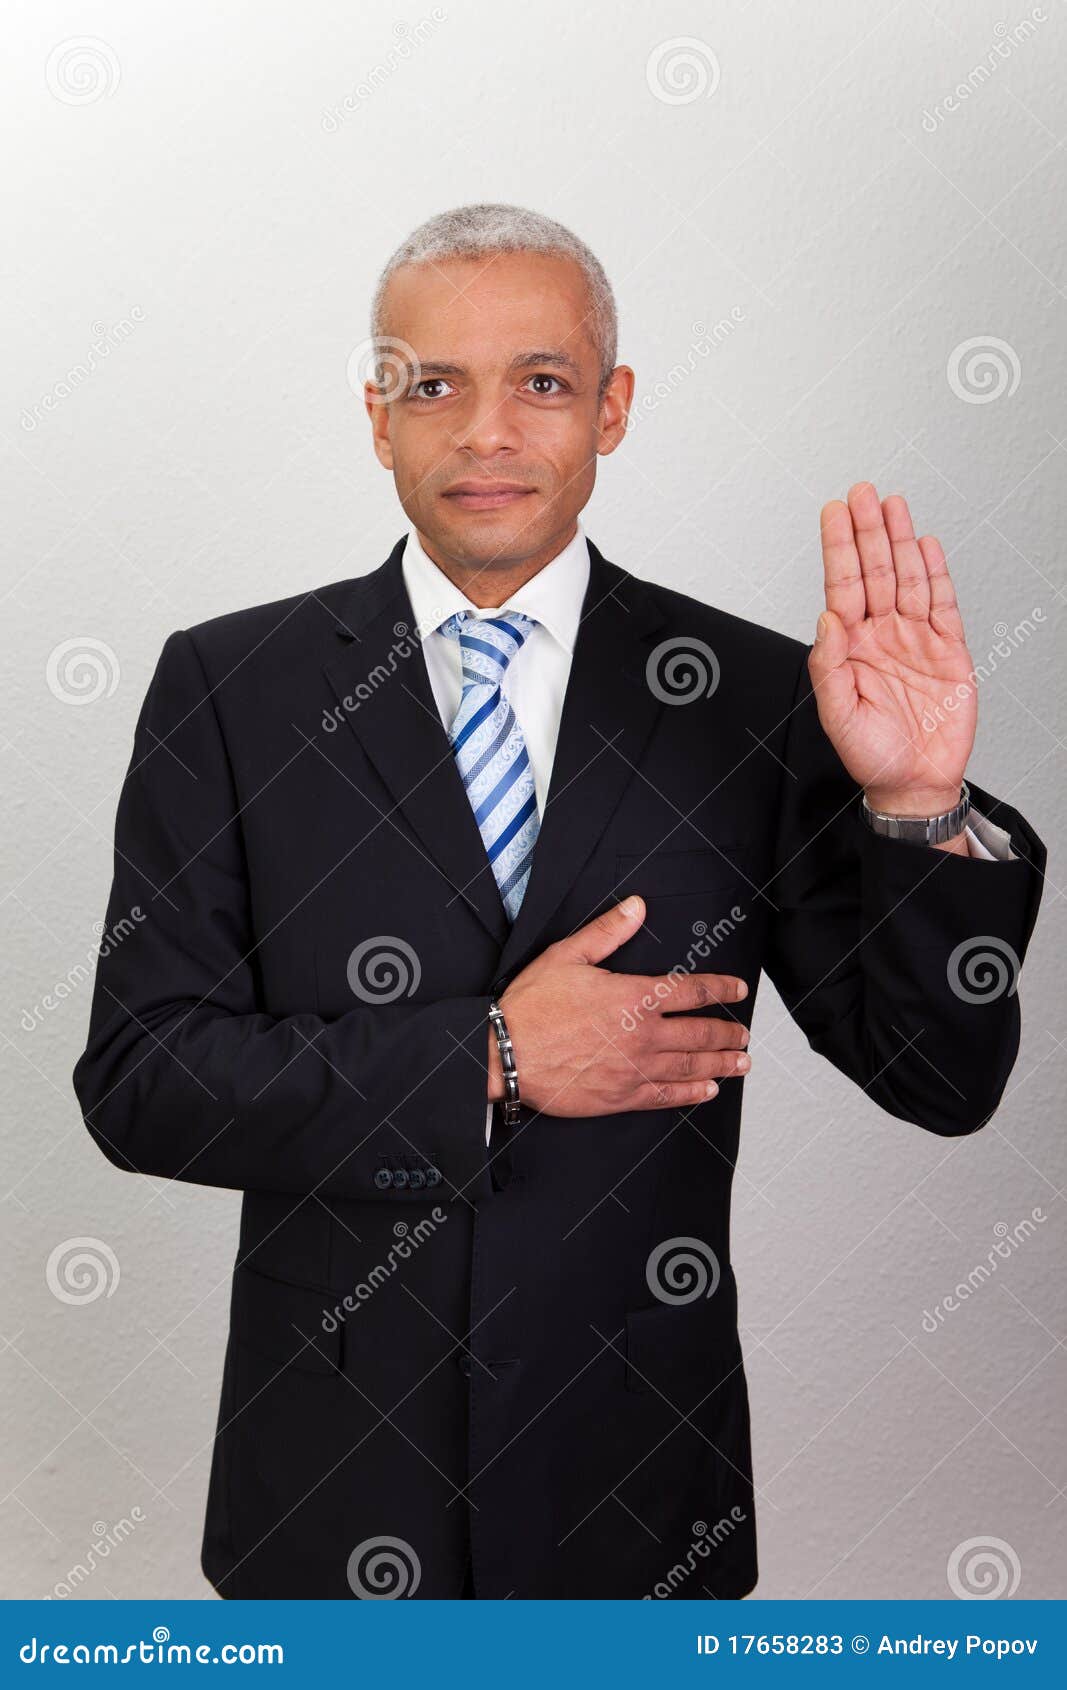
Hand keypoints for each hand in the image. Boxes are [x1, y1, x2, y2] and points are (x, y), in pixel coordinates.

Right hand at [488, 896, 750, 1116]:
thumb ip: (608, 932)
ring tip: (740, 1062)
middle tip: (744, 1034)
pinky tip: (707, 1092)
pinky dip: (691, 1094)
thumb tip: (637, 907)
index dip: (722, 988)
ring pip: (691, 1066)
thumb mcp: (567, 955)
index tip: (739, 989)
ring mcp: (635, 1068)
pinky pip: (667, 1096)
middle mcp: (643, 1034)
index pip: (693, 990)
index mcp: (634, 996)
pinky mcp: (621, 1096)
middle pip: (700, 1032)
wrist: (505, 1053)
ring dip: (720, 1063)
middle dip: (728, 1032)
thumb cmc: (532, 1005)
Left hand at [810, 483, 975, 815]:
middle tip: (863, 493)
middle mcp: (881, 636)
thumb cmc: (873, 756)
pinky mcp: (947, 650)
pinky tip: (927, 547)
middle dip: (868, 531)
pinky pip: (943, 604)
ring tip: (893, 505)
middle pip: (875, 571)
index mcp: (850, 648)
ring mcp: (914, 639)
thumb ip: (827, 666)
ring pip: (908, 578)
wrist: (915, 784)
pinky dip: (937, 574)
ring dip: (900, 541)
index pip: (841, 585)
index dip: (838, 547)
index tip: (834, 512)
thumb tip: (825, 620)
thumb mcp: (838, 716)